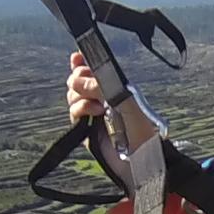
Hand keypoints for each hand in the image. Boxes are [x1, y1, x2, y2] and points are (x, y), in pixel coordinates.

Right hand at [62, 52, 159, 167]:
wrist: (140, 156)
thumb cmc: (141, 127)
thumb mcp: (124, 99)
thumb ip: (102, 86)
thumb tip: (77, 80)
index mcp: (112, 87)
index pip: (91, 69)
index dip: (82, 62)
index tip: (77, 57)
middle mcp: (100, 98)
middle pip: (77, 79)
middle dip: (79, 78)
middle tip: (90, 85)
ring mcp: (91, 112)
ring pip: (72, 94)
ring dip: (81, 94)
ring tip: (99, 105)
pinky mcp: (84, 128)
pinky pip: (74, 111)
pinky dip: (81, 108)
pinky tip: (94, 112)